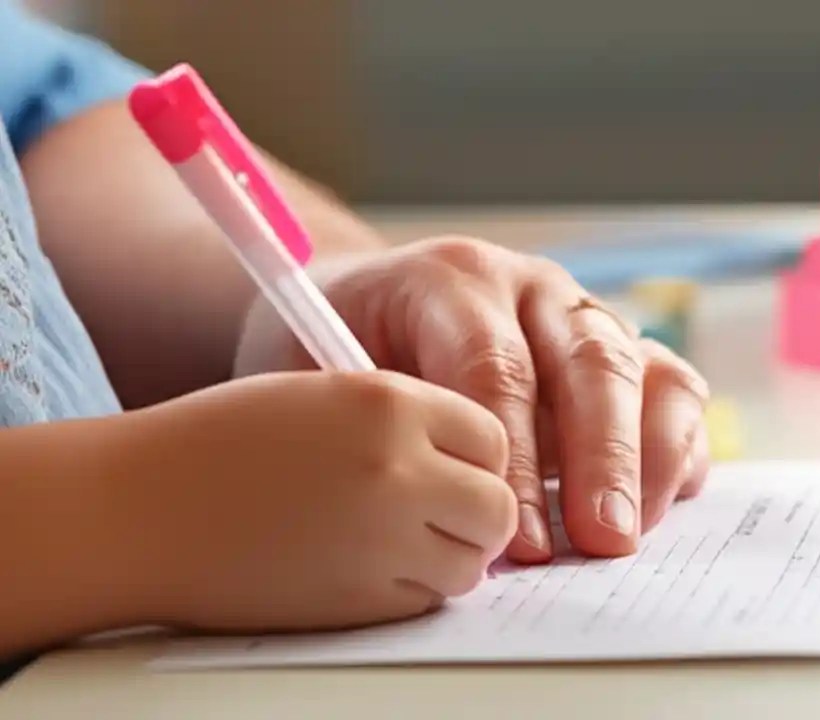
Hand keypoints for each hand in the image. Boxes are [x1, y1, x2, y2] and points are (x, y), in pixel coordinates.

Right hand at [120, 371, 515, 631]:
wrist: (142, 509)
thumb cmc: (225, 443)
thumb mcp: (326, 394)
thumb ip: (409, 420)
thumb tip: (479, 463)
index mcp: (389, 406)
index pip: (494, 437)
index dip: (479, 456)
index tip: (455, 464)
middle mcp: (397, 474)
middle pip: (498, 508)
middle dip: (480, 513)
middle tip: (443, 511)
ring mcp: (379, 544)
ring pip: (472, 565)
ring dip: (450, 556)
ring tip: (398, 538)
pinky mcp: (356, 603)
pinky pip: (424, 601)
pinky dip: (410, 589)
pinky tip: (363, 564)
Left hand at [235, 237, 710, 562]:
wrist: (355, 310)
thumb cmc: (326, 354)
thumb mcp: (318, 378)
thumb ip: (376, 426)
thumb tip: (436, 512)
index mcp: (454, 279)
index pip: (500, 365)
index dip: (515, 458)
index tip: (514, 540)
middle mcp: (532, 289)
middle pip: (591, 363)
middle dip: (602, 459)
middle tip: (602, 542)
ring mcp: (583, 318)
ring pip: (647, 371)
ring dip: (648, 456)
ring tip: (632, 533)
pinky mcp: (621, 353)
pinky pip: (673, 391)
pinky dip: (675, 448)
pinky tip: (656, 506)